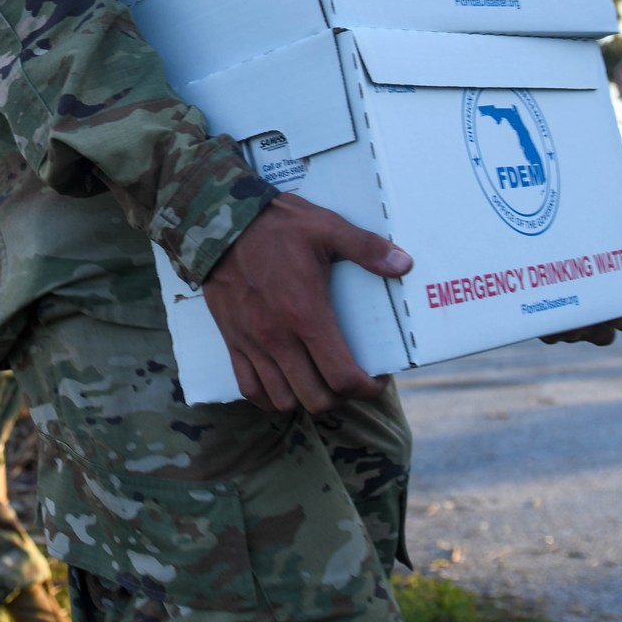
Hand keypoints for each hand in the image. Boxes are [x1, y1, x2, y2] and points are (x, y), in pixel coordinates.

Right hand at [199, 194, 412, 415]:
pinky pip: (249, 388)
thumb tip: (404, 264)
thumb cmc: (275, 225)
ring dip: (306, 400)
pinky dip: (270, 398)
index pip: (342, 377)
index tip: (376, 381)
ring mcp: (252, 343)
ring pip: (283, 400)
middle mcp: (278, 337)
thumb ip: (366, 248)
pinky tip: (284, 387)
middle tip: (350, 381)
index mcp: (306, 315)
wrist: (218, 221)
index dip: (367, 389)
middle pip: (316, 398)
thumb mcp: (326, 227)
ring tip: (320, 384)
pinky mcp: (233, 341)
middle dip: (340, 397)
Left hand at [540, 195, 621, 346]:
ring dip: (571, 335)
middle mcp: (597, 297)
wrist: (552, 195)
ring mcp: (569, 301)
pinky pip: (545, 326)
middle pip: (603, 331)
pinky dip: (547, 329)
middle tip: (585, 325)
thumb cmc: (600, 201)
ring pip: (574, 333)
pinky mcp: (542, 300)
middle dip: (597, 333)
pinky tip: (543, 321)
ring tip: (564, 327)